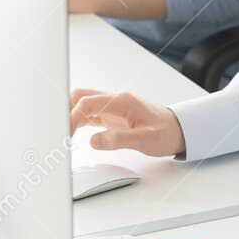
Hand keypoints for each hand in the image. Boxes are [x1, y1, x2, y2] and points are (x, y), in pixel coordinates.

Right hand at [69, 88, 184, 156]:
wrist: (179, 130)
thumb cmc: (166, 132)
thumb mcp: (145, 140)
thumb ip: (118, 139)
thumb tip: (94, 141)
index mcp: (122, 101)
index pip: (87, 102)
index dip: (71, 116)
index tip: (63, 133)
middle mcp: (114, 100)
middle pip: (80, 97)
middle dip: (65, 112)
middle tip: (58, 133)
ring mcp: (112, 106)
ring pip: (82, 104)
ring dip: (70, 117)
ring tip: (62, 134)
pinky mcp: (111, 115)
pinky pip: (89, 113)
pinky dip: (78, 121)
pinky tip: (72, 132)